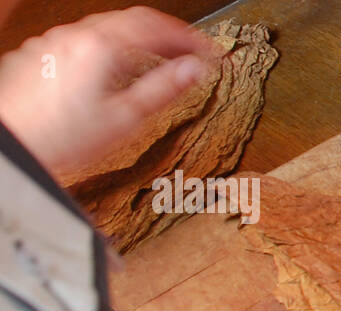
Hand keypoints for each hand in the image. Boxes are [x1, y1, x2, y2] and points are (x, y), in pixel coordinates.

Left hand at [0, 6, 215, 175]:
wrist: (15, 146)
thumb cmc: (63, 138)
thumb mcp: (128, 117)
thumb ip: (165, 88)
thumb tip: (196, 70)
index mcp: (101, 47)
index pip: (157, 25)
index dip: (189, 36)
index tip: (208, 50)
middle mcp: (75, 37)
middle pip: (131, 21)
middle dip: (165, 36)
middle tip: (189, 53)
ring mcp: (53, 44)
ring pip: (105, 30)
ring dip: (136, 41)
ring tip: (156, 61)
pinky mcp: (40, 56)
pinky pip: (82, 42)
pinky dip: (108, 50)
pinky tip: (114, 72)